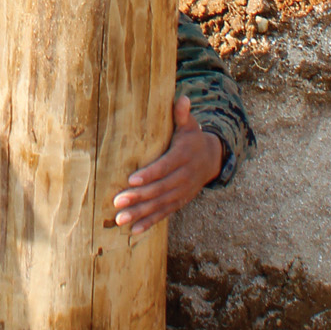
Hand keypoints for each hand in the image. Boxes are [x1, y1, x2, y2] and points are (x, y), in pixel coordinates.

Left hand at [113, 97, 224, 235]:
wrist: (212, 158)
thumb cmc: (192, 138)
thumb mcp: (190, 125)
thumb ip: (182, 114)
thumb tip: (182, 98)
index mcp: (183, 156)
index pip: (165, 166)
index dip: (150, 174)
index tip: (132, 180)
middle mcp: (184, 177)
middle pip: (160, 189)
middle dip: (139, 197)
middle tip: (118, 202)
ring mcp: (182, 192)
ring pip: (161, 205)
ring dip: (141, 213)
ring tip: (121, 219)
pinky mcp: (180, 201)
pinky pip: (165, 214)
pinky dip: (151, 223)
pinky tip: (135, 231)